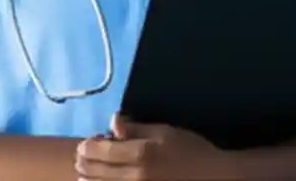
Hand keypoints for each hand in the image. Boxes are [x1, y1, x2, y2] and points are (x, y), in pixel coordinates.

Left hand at [75, 115, 229, 179]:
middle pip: (95, 171)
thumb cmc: (192, 151)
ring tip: (86, 172)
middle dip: (84, 162)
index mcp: (140, 154)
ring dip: (88, 178)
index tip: (86, 142)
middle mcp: (134, 177)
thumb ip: (136, 128)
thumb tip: (113, 121)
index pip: (100, 150)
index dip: (88, 146)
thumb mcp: (165, 132)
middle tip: (81, 156)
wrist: (214, 178)